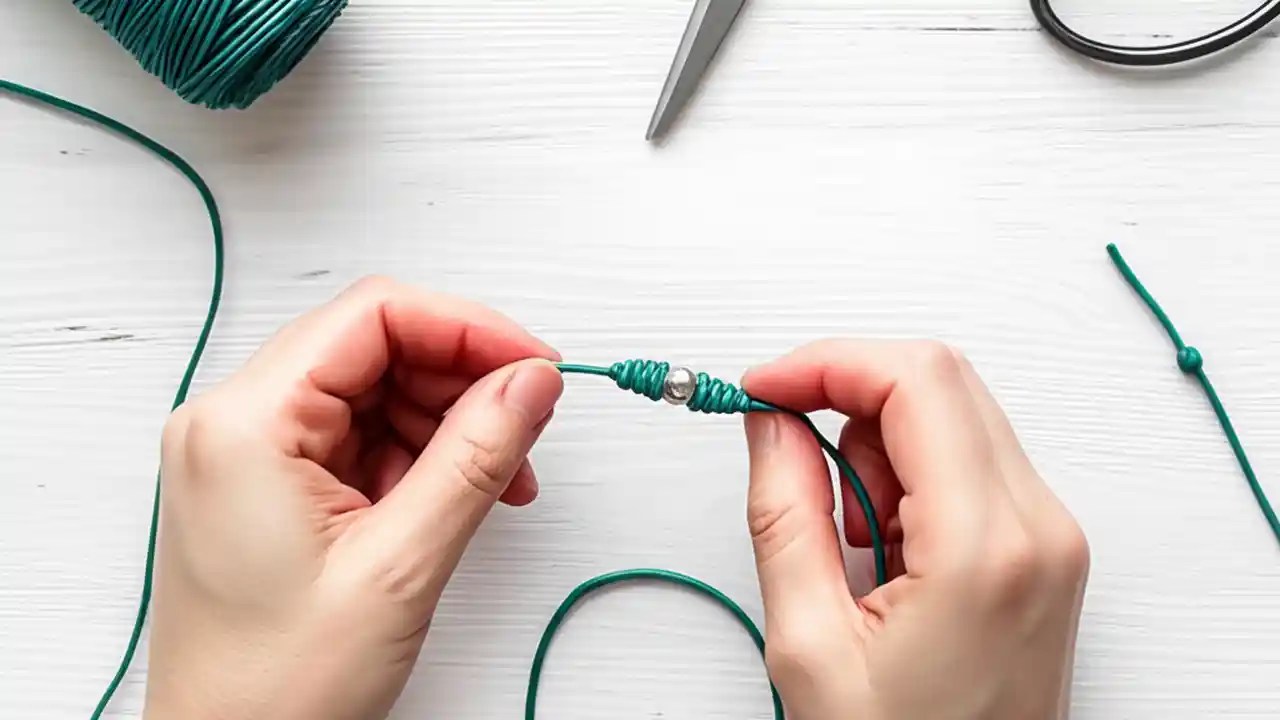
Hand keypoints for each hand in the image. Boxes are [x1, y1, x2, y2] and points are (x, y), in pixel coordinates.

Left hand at [144, 277, 563, 719]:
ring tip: (501, 480)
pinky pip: (361, 438)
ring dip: (449, 423)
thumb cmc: (275, 690)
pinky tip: (459, 495)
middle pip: (375, 347)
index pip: (372, 315)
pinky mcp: (271, 487)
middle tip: (527, 422)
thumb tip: (531, 380)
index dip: (467, 327)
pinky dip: (421, 457)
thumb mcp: (399, 566)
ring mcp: (250, 455)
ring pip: (375, 391)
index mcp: (243, 425)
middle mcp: (234, 425)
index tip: (534, 363)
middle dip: (462, 379)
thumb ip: (475, 456)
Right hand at [741, 340, 1088, 719]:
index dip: (825, 363)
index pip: (915, 381)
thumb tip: (770, 424)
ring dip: (876, 444)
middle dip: (846, 395)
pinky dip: (907, 476)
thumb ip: (784, 514)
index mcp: (986, 548)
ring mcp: (1049, 538)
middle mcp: (1038, 529)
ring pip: (952, 414)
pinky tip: (882, 548)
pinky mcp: (1041, 550)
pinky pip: (967, 461)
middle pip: (939, 380)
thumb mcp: (810, 645)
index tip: (761, 388)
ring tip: (847, 538)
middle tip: (785, 447)